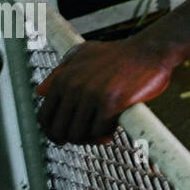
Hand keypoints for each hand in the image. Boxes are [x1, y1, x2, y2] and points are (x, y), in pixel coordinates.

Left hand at [35, 39, 174, 144]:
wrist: (150, 50)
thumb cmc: (120, 54)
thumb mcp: (84, 54)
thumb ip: (60, 72)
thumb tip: (39, 92)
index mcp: (64, 78)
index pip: (44, 116)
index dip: (52, 131)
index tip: (64, 136)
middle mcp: (74, 87)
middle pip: (59, 130)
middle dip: (71, 138)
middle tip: (86, 135)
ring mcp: (92, 95)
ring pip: (79, 135)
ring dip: (90, 139)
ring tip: (101, 133)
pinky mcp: (111, 104)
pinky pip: (99, 132)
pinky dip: (105, 135)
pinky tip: (112, 129)